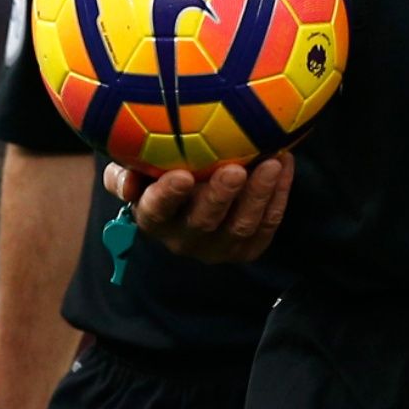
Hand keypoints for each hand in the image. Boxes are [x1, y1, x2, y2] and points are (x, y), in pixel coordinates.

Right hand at [101, 155, 289, 262]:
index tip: (181, 175)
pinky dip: (279, 194)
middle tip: (235, 169)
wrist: (192, 192)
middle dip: (220, 196)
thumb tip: (128, 180)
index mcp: (154, 218)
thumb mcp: (135, 170)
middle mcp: (185, 239)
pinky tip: (285, 162)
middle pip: (204, 222)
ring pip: (242, 226)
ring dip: (258, 194)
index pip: (156, 211)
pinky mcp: (248, 247)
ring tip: (272, 161)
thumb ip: (124, 174)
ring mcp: (219, 246)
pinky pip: (268, 224)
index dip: (168, 195)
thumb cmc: (159, 171)